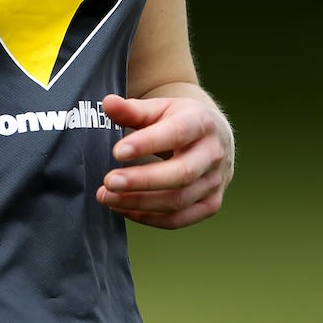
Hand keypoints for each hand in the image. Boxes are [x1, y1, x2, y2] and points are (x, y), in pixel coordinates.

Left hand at [96, 91, 233, 228]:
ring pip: (179, 200)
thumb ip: (132, 109)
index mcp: (201, 123)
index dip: (147, 144)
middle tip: (109, 182)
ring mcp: (215, 182)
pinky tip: (124, 209)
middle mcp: (213, 154)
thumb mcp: (159, 108)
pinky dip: (149, 218)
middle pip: (182, 173)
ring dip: (139, 203)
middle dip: (142, 181)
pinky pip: (180, 219)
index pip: (177, 134)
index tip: (117, 151)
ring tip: (107, 196)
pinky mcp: (211, 203)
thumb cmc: (179, 120)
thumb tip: (107, 103)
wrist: (213, 136)